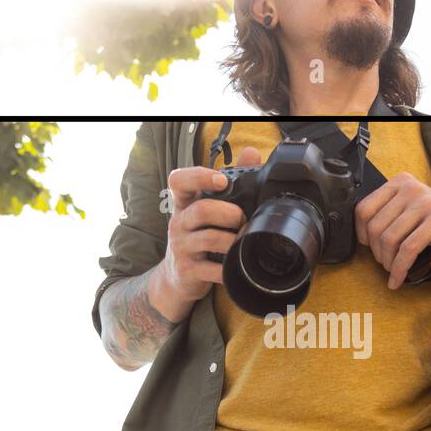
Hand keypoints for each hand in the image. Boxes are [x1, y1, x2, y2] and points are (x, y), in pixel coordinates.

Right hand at [162, 146, 262, 303]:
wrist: (178, 276)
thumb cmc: (198, 236)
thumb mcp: (207, 208)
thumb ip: (229, 181)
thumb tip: (252, 153)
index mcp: (184, 203)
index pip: (179, 180)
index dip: (200, 177)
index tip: (223, 181)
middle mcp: (178, 222)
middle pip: (203, 210)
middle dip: (231, 214)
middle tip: (243, 220)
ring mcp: (181, 247)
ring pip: (211, 238)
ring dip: (234, 240)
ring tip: (242, 241)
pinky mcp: (188, 270)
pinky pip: (214, 268)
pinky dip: (229, 267)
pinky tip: (236, 265)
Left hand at [354, 172, 430, 288]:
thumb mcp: (408, 217)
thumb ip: (387, 218)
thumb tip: (361, 237)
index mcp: (401, 183)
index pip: (364, 209)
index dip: (362, 234)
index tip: (369, 247)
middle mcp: (413, 188)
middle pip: (376, 226)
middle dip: (377, 253)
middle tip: (386, 264)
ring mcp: (427, 203)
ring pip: (390, 239)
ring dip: (389, 263)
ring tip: (394, 271)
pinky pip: (408, 249)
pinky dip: (400, 269)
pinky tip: (399, 279)